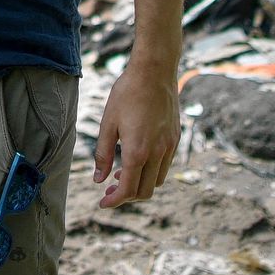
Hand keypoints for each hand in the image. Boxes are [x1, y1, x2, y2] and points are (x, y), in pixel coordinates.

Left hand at [92, 64, 179, 206]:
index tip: (103, 203)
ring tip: (121, 175)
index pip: (128, 189)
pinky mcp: (175, 138)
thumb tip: (99, 179)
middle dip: (126, 196)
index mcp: (137, 152)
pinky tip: (137, 159)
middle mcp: (157, 153)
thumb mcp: (108, 123)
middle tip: (109, 191)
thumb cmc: (127, 93)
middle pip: (145, 190)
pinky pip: (165, 165)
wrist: (154, 71)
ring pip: (157, 180)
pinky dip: (151, 171)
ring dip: (140, 184)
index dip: (114, 201)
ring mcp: (169, 146)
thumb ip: (103, 154)